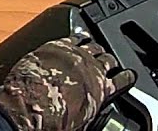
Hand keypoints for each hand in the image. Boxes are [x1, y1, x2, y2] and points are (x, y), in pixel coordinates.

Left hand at [0, 36, 135, 130]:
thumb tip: (91, 110)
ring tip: (98, 48)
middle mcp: (92, 69)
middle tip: (111, 61)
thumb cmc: (54, 120)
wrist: (28, 106)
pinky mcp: (56, 45)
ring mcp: (74, 54)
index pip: (123, 80)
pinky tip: (80, 35)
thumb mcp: (83, 121)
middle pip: (108, 60)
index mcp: (102, 90)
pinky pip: (73, 35)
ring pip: (93, 46)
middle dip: (111, 60)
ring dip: (96, 48)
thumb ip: (92, 109)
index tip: (129, 75)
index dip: (127, 77)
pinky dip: (79, 35)